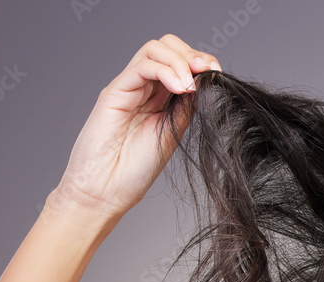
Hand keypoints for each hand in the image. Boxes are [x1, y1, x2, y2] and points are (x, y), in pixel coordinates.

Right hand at [49, 34, 220, 219]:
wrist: (106, 192)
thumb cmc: (134, 171)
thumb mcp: (172, 134)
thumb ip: (185, 108)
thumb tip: (204, 84)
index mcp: (159, 99)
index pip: (180, 62)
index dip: (200, 62)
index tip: (218, 74)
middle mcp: (143, 88)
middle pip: (167, 46)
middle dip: (192, 54)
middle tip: (208, 71)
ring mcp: (128, 87)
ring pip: (154, 49)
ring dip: (180, 60)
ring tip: (191, 85)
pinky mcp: (114, 92)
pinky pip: (141, 66)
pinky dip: (165, 70)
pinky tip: (180, 87)